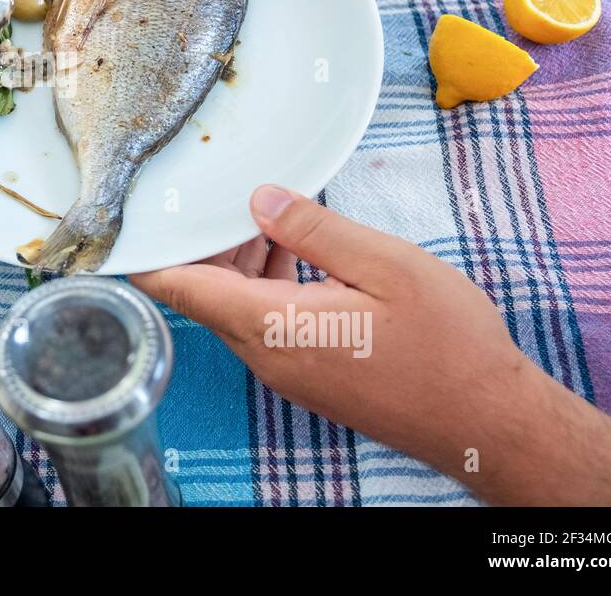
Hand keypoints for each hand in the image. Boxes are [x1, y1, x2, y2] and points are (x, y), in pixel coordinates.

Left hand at [133, 185, 610, 503]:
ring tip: (270, 208)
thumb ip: (315, 230)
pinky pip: (268, 318)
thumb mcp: (385, 266)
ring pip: (237, 302)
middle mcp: (266, 353)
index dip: (142, 252)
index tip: (123, 219)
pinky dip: (270, 278)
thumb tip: (260, 198)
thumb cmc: (447, 347)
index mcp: (271, 325)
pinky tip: (301, 246)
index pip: (178, 286)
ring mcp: (287, 367)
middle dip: (205, 238)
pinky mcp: (309, 371)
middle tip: (222, 186)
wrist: (488, 423)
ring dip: (243, 255)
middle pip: (204, 289)